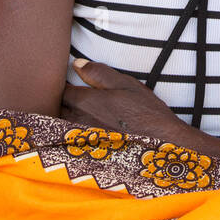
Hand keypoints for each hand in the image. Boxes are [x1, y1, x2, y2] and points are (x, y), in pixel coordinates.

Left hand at [59, 59, 187, 142]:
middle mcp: (78, 121)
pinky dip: (69, 138)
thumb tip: (76, 63)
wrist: (162, 144)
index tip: (71, 86)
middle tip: (73, 100)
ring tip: (78, 117)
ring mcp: (80, 140)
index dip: (64, 87)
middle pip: (57, 110)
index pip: (61, 91)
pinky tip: (82, 135)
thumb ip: (98, 73)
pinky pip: (68, 144)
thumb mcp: (126, 85)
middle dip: (61, 103)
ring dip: (64, 120)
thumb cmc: (146, 112)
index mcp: (85, 101)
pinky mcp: (85, 155)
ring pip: (60, 127)